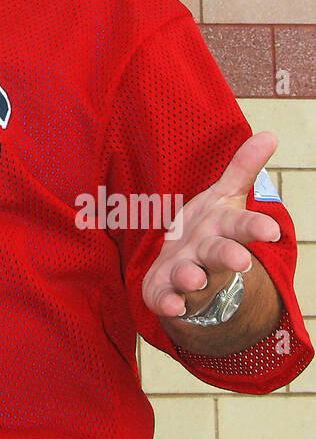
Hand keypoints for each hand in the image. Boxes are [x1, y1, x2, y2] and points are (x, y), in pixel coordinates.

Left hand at [141, 131, 281, 320]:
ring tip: (192, 276)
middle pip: (221, 255)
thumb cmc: (209, 230)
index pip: (243, 228)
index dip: (255, 229)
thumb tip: (271, 134)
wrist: (189, 276)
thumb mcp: (224, 198)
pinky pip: (166, 298)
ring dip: (192, 277)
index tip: (271, 231)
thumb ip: (242, 169)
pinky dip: (167, 302)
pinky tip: (169, 303)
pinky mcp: (166, 292)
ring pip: (192, 278)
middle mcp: (209, 256)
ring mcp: (189, 276)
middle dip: (229, 257)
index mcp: (224, 231)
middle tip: (240, 260)